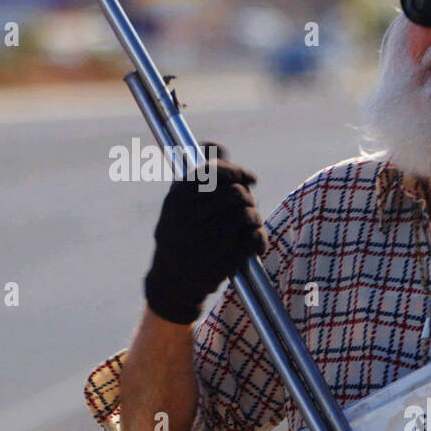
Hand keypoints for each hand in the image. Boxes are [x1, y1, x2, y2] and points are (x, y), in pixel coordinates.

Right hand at [144, 142, 267, 324]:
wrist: (171, 283)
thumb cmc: (179, 233)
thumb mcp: (177, 202)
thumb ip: (198, 173)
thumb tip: (217, 147)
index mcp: (176, 199)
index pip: (212, 170)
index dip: (236, 171)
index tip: (247, 178)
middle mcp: (189, 218)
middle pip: (236, 192)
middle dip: (247, 196)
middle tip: (247, 204)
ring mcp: (206, 241)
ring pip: (248, 214)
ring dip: (254, 217)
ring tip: (249, 224)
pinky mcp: (223, 262)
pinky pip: (254, 239)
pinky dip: (259, 238)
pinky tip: (253, 241)